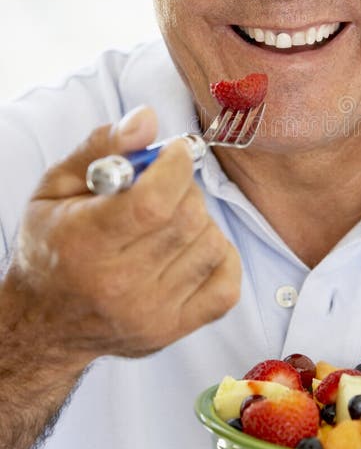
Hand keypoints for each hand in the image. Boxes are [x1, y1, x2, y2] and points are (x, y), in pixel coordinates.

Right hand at [6, 106, 240, 359]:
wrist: (47, 321)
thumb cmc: (52, 246)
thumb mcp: (56, 187)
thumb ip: (101, 146)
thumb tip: (148, 118)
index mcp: (85, 244)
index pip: (154, 201)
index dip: (176, 166)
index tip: (174, 152)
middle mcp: (120, 285)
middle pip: (188, 218)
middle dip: (185, 187)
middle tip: (166, 185)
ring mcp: (151, 314)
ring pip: (211, 245)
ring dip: (200, 221)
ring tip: (171, 220)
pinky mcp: (174, 329)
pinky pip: (227, 284)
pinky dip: (219, 256)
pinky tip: (191, 247)